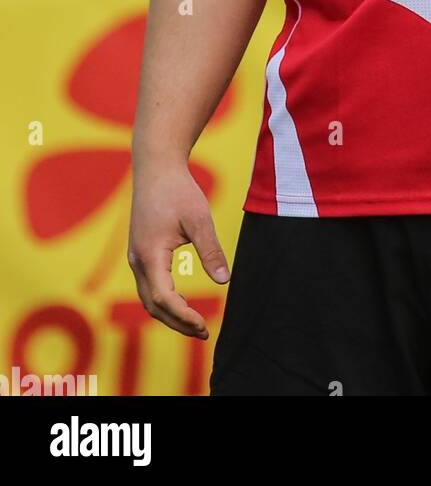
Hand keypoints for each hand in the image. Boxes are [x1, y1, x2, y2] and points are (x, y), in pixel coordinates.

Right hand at [128, 158, 230, 337]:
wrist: (156, 168)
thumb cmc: (178, 190)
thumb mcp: (199, 219)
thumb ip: (211, 251)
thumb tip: (225, 281)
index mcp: (150, 255)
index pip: (164, 299)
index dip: (183, 316)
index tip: (204, 325)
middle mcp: (137, 261)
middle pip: (153, 305)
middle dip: (177, 323)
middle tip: (204, 332)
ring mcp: (135, 258)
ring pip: (148, 298)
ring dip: (170, 314)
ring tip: (195, 323)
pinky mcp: (139, 252)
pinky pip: (149, 286)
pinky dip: (164, 301)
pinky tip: (182, 302)